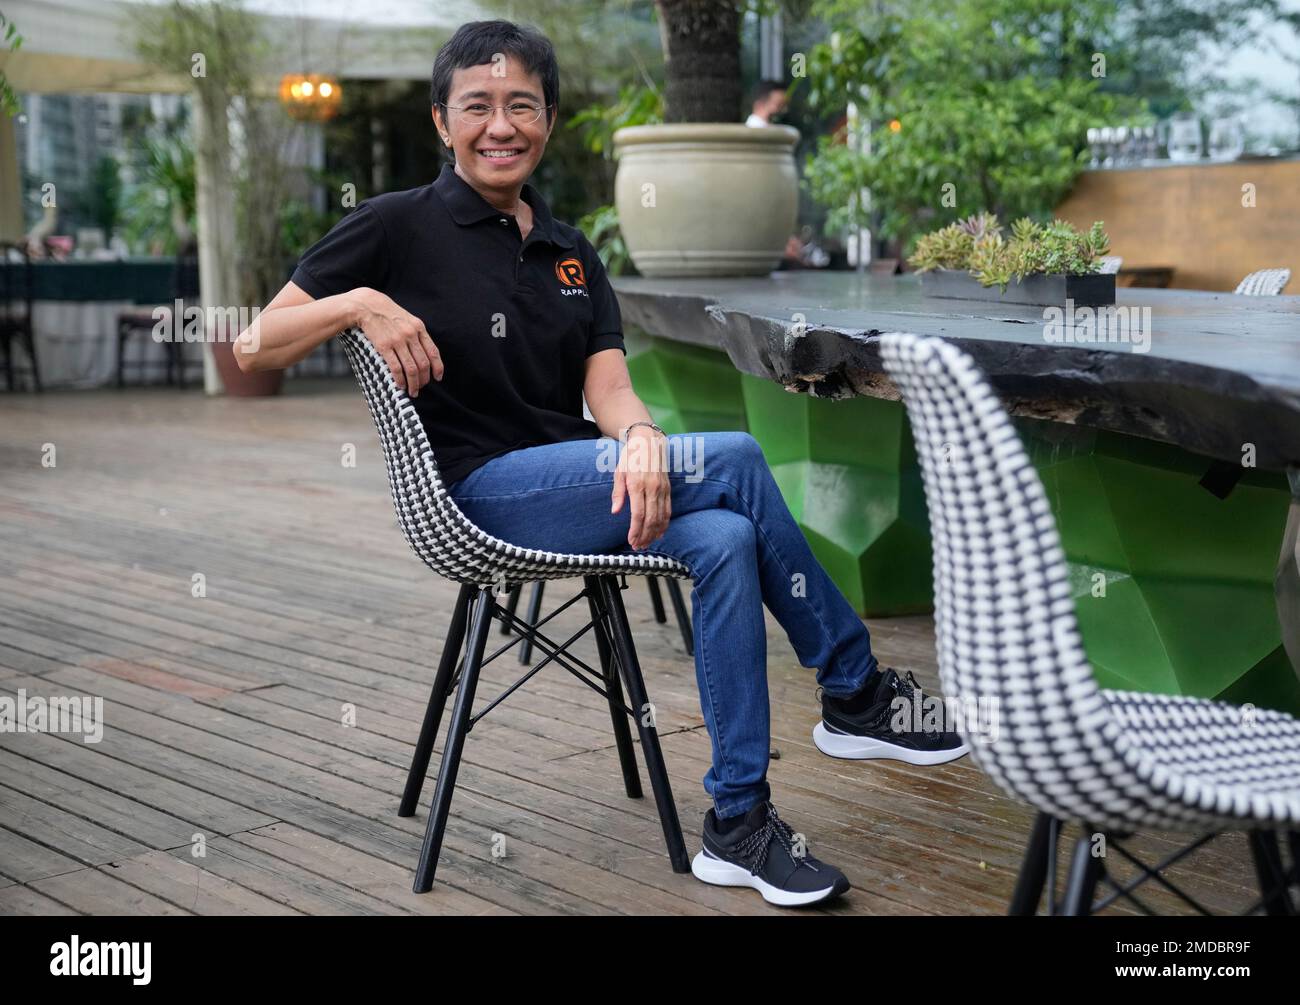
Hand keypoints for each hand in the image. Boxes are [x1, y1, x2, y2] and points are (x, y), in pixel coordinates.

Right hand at [353, 288, 443, 394]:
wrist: (367, 306)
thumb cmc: (388, 314)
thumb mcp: (407, 319)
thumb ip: (417, 334)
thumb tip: (425, 353)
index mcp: (419, 328)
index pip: (433, 352)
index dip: (437, 367)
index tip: (437, 378)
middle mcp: (411, 334)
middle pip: (423, 364)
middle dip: (424, 379)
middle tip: (421, 387)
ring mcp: (398, 341)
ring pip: (411, 369)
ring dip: (414, 383)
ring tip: (412, 391)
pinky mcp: (384, 346)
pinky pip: (396, 368)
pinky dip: (400, 379)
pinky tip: (401, 385)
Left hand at [611, 428, 670, 549]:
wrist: (649, 442)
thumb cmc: (631, 457)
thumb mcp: (619, 472)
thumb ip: (618, 493)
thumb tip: (615, 512)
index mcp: (637, 484)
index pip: (638, 514)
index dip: (635, 530)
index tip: (631, 541)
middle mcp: (652, 488)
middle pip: (650, 519)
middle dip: (644, 536)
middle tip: (638, 547)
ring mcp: (662, 489)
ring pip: (661, 517)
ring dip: (654, 533)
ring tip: (647, 544)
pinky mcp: (668, 489)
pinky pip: (668, 510)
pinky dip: (665, 524)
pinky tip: (659, 533)